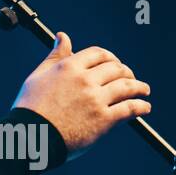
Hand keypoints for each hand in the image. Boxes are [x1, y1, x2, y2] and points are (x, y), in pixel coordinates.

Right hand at [12, 33, 151, 158]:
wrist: (31, 138)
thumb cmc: (31, 109)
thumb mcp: (39, 76)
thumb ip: (55, 56)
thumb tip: (63, 36)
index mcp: (69, 67)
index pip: (99, 54)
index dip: (110, 58)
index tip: (114, 64)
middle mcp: (85, 80)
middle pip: (116, 68)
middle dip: (126, 72)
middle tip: (130, 78)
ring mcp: (96, 100)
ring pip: (126, 86)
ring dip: (139, 87)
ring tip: (144, 90)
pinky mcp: (103, 120)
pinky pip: (129, 109)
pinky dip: (140, 107)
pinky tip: (144, 107)